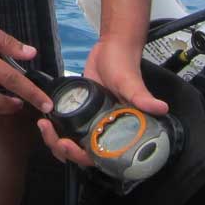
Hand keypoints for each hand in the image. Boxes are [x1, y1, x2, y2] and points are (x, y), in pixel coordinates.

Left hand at [36, 35, 169, 167]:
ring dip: (55, 140)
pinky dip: (55, 127)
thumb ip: (141, 97)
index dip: (81, 156)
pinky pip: (66, 126)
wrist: (111, 47)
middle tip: (49, 132)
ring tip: (43, 125)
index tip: (68, 146)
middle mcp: (104, 130)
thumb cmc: (125, 65)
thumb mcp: (131, 83)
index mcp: (119, 131)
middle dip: (62, 149)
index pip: (100, 156)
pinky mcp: (79, 110)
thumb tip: (160, 108)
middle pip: (81, 152)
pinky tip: (45, 119)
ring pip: (71, 141)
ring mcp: (90, 121)